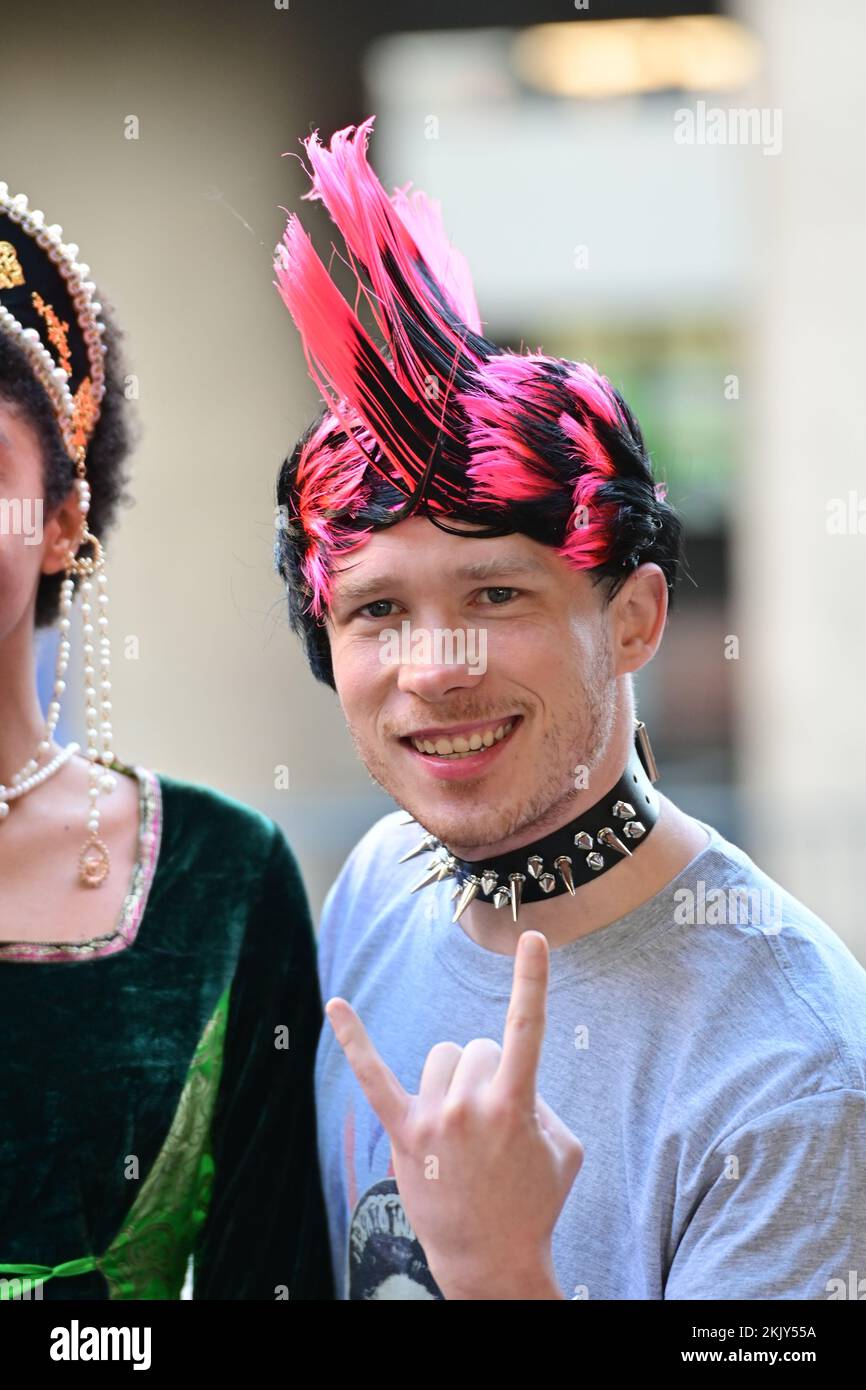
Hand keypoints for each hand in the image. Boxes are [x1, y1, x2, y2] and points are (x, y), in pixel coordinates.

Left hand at [325, 929, 582, 1298]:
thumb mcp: (563, 1149)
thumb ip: (543, 1100)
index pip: (526, 1029)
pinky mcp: (404, 1135)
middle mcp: (468, 1105)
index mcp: (515, 1105)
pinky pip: (374, 1078)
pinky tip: (336, 1005)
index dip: (531, 980)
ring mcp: (432, 1120)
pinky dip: (355, 1039)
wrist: (491, 1262)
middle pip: (480, 1048)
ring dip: (456, 1081)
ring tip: (464, 1128)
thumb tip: (509, 1076)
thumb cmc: (534, 1203)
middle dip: (492, 1075)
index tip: (533, 938)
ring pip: (443, 1058)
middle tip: (496, 1126)